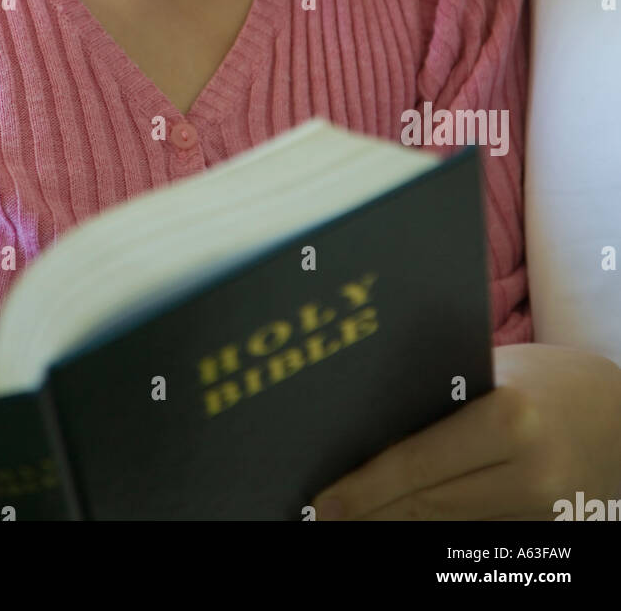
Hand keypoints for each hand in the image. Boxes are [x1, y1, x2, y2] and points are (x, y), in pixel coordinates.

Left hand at [310, 342, 620, 519]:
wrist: (620, 418)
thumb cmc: (548, 382)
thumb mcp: (496, 374)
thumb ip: (441, 401)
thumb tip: (365, 429)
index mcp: (510, 420)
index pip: (417, 464)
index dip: (363, 488)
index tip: (323, 502)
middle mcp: (529, 474)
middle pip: (427, 505)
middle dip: (370, 511)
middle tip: (324, 514)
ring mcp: (542, 514)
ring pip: (447, 529)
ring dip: (396, 525)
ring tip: (354, 518)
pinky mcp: (547, 537)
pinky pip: (475, 539)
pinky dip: (435, 533)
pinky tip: (400, 522)